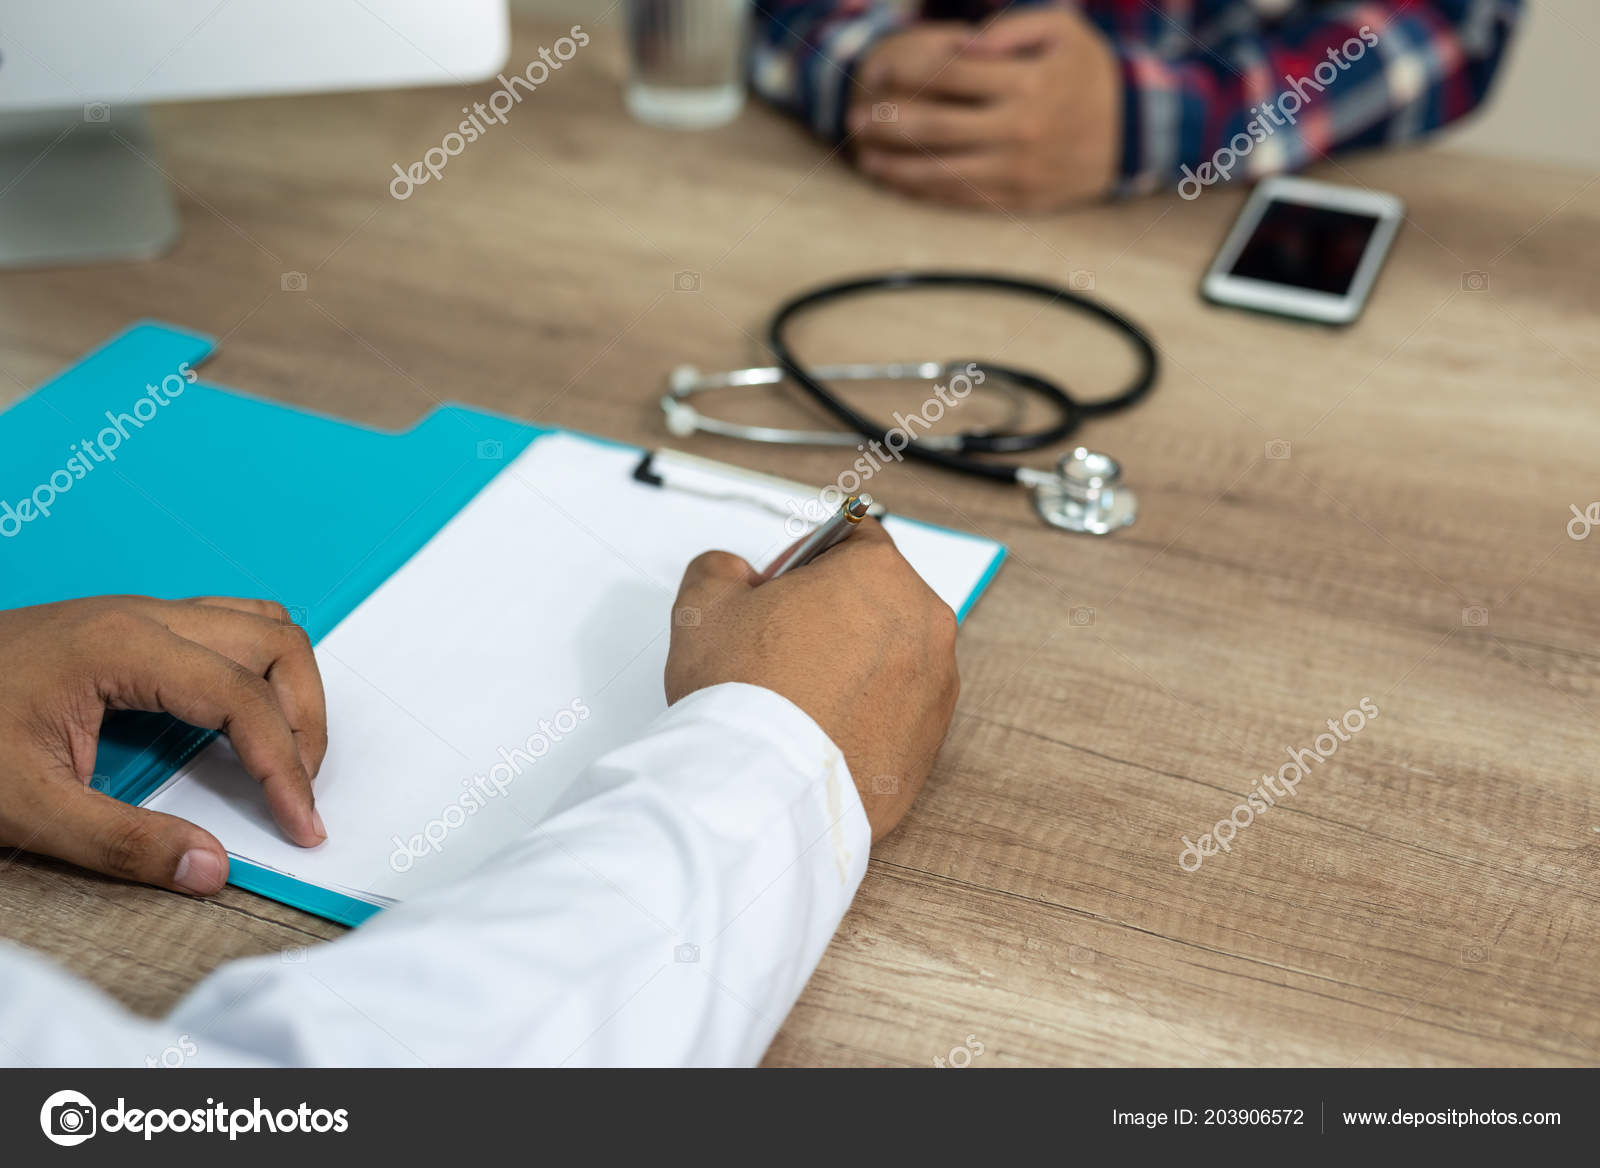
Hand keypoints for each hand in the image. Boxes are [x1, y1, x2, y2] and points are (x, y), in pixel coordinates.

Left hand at [0, 596, 327, 894]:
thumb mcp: (25, 807)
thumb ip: (123, 843)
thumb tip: (211, 869)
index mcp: (124, 647)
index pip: (244, 698)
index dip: (285, 766)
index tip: (301, 825)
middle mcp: (145, 614)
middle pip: (276, 644)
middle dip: (303, 721)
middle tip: (297, 790)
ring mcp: (141, 612)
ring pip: (263, 625)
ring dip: (289, 687)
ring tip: (283, 755)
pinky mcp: (134, 624)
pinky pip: (232, 626)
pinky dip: (259, 671)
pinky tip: (241, 722)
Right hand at [665, 520, 958, 840]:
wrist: (767, 790)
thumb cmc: (744, 694)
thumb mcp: (704, 607)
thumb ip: (721, 569)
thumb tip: (736, 574)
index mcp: (879, 573)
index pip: (853, 536)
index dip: (809, 559)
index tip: (782, 588)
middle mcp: (924, 622)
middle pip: (879, 597)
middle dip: (836, 612)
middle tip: (784, 645)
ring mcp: (936, 684)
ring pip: (894, 653)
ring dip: (856, 661)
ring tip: (802, 695)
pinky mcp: (932, 740)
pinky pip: (900, 708)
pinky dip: (869, 711)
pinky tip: (823, 729)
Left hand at [848, 9, 1120, 210]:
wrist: (1134, 134)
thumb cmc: (1088, 74)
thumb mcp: (1062, 31)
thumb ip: (1011, 27)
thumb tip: (961, 45)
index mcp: (1026, 82)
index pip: (948, 74)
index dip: (904, 71)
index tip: (876, 71)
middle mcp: (1019, 128)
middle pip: (935, 126)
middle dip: (888, 123)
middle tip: (854, 120)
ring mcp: (1017, 169)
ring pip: (942, 170)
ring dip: (896, 166)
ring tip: (864, 157)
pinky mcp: (1017, 198)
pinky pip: (961, 196)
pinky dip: (924, 191)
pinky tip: (898, 181)